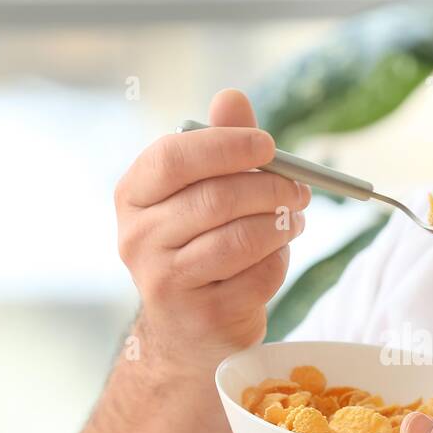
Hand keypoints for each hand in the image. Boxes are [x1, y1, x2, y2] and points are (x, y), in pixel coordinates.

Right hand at [114, 89, 310, 369]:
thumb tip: (232, 97)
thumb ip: (218, 147)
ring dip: (280, 224)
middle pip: (216, 198)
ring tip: (293, 219)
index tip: (268, 145)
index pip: (174, 157)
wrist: (187, 336)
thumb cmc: (198, 249)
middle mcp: (137, 239)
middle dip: (269, 187)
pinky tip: (277, 254)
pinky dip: (278, 260)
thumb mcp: (200, 195)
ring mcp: (166, 282)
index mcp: (133, 197)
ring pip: (240, 238)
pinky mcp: (202, 316)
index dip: (227, 146)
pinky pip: (258, 275)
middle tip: (299, 188)